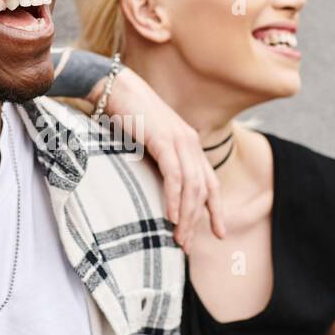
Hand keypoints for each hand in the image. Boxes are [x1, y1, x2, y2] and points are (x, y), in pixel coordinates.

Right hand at [92, 65, 226, 251]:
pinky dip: (175, 198)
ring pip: (191, 187)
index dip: (216, 210)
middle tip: (186, 246)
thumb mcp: (150, 142)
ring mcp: (179, 140)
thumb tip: (160, 187)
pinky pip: (174, 176)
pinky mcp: (164, 140)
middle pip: (202, 190)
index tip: (219, 234)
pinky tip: (171, 217)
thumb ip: (161, 160)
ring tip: (178, 239)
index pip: (210, 183)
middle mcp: (191, 143)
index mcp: (190, 144)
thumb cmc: (128, 116)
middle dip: (197, 221)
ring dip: (186, 216)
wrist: (115, 88)